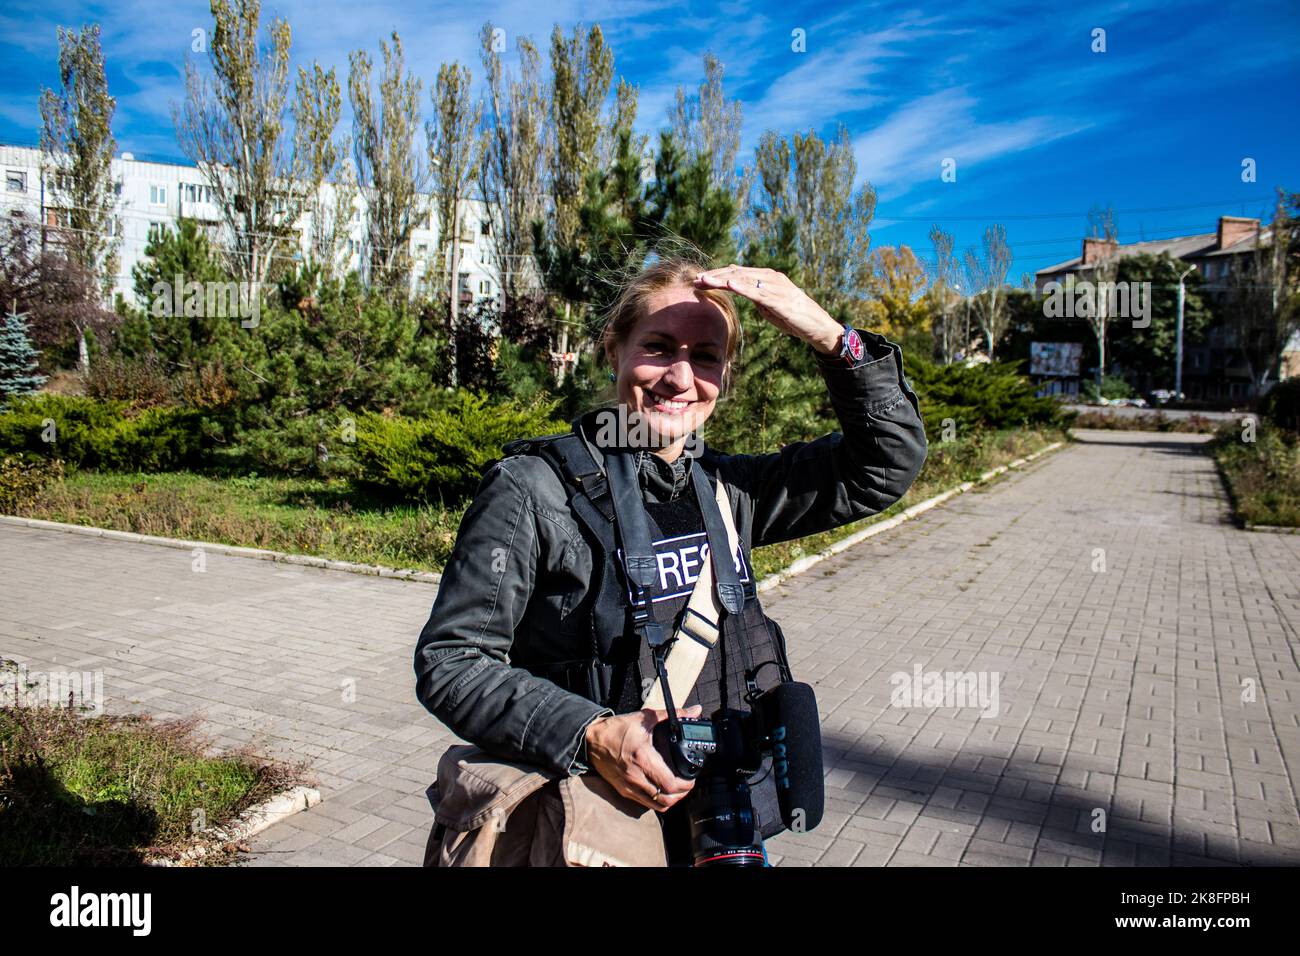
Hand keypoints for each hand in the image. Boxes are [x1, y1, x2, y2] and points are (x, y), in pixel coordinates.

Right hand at [585, 704, 703, 812]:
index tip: (691, 778)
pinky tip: (661, 791)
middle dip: (681, 794)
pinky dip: (657, 801)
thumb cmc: (617, 729)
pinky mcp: (623, 790)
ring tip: (676, 790)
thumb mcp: (645, 718)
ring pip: (657, 805)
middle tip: (687, 784)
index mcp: (643, 758)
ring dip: (671, 800)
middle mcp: (636, 776)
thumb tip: (695, 711)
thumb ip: (672, 714)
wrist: (591, 740)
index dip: (685, 785)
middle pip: (666, 798)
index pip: (670, 783)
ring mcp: (629, 786)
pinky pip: (646, 804)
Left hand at [694, 264, 842, 354]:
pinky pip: (758, 292)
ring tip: (704, 280)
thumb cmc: (794, 318)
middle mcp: (771, 278)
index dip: (718, 275)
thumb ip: (756, 296)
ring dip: (722, 279)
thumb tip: (740, 290)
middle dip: (715, 275)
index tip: (699, 279)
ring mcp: (776, 287)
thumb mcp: (770, 306)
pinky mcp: (780, 299)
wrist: (817, 327)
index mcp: (767, 278)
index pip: (737, 273)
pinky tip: (729, 284)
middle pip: (738, 273)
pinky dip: (742, 287)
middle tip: (695, 278)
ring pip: (744, 280)